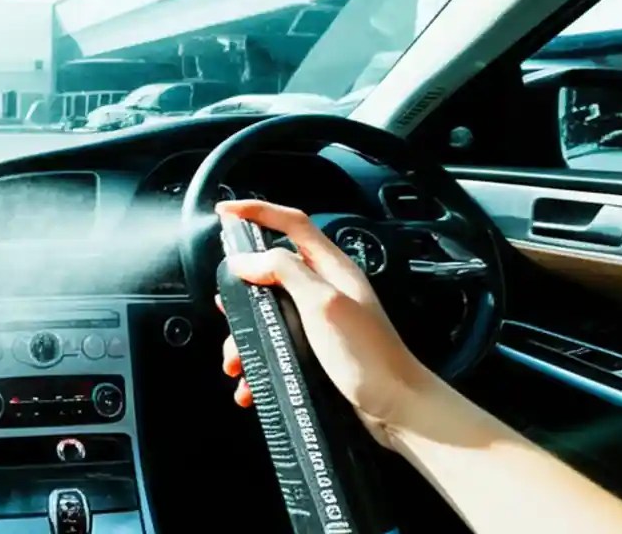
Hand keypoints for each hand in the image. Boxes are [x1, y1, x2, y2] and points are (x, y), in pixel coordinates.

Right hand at [215, 199, 435, 447]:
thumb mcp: (323, 304)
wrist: (397, 409)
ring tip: (236, 363)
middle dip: (241, 292)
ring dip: (245, 337)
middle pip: (270, 270)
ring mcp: (319, 320)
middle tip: (225, 307)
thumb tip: (246, 260)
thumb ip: (285, 272)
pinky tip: (251, 384)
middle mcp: (324, 289)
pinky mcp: (314, 350)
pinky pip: (274, 346)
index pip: (291, 223)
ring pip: (266, 314)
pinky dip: (258, 362)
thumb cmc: (368, 357)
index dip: (257, 211)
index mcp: (331, 268)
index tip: (225, 211)